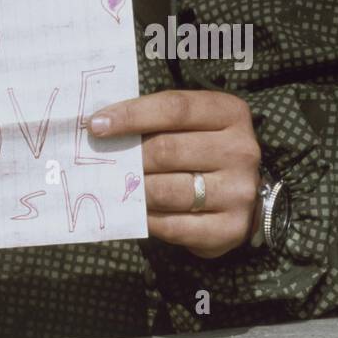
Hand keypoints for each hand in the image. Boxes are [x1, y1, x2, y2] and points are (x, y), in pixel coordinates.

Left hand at [89, 89, 261, 257]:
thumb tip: (99, 125)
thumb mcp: (188, 124)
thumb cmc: (200, 150)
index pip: (174, 108)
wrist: (240, 195)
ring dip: (134, 189)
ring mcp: (239, 191)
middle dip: (128, 157)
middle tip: (103, 163)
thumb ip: (153, 119)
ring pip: (166, 190)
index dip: (131, 115)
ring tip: (118, 186)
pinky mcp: (231, 229)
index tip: (96, 125)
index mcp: (230, 113)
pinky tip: (136, 210)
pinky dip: (147, 218)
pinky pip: (173, 226)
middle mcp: (241, 150)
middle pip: (166, 150)